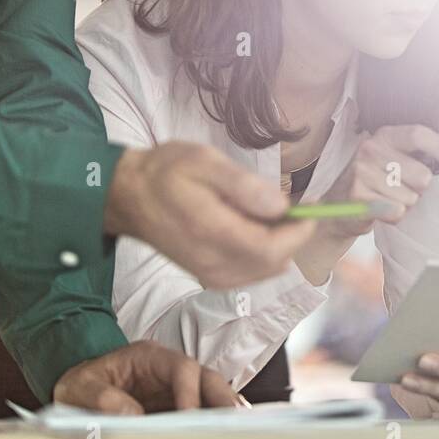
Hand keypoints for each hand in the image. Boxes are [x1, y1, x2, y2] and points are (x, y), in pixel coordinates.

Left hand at [53, 340, 238, 413]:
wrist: (77, 388)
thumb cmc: (80, 383)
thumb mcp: (79, 387)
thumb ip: (101, 397)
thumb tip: (130, 413)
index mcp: (147, 356)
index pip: (180, 367)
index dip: (189, 390)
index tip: (189, 413)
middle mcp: (167, 367)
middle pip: (203, 375)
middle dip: (221, 394)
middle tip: (234, 415)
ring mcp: (173, 385)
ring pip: (208, 389)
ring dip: (223, 403)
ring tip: (239, 422)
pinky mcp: (174, 402)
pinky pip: (200, 404)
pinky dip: (213, 413)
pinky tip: (226, 424)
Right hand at [105, 143, 315, 287]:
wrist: (128, 197)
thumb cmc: (166, 172)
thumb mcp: (204, 162)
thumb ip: (244, 186)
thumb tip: (281, 206)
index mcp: (211, 232)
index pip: (270, 250)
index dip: (298, 233)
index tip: (310, 209)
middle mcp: (212, 263)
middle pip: (272, 264)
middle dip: (293, 238)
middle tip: (296, 208)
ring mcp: (209, 274)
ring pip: (264, 272)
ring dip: (280, 247)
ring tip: (275, 215)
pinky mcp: (208, 277)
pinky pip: (250, 274)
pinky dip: (264, 256)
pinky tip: (258, 230)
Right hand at [316, 125, 438, 241]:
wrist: (338, 203)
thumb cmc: (374, 180)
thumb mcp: (392, 158)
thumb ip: (418, 155)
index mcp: (385, 135)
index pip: (418, 135)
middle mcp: (371, 149)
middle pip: (422, 175)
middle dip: (420, 188)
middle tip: (404, 188)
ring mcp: (362, 172)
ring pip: (411, 197)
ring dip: (406, 204)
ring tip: (389, 199)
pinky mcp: (358, 196)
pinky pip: (396, 212)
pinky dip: (395, 216)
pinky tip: (382, 209)